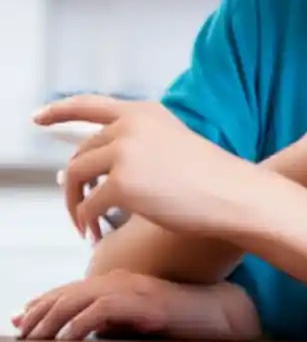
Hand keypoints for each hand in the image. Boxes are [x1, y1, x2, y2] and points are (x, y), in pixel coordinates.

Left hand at [12, 270, 260, 341]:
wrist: (221, 312)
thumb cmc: (183, 317)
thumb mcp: (139, 316)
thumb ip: (113, 318)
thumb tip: (85, 333)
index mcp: (120, 278)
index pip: (72, 288)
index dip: (43, 301)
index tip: (22, 317)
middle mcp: (122, 278)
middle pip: (68, 291)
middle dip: (40, 311)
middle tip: (23, 331)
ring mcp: (134, 288)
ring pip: (79, 298)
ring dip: (52, 319)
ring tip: (37, 336)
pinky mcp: (144, 302)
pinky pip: (103, 309)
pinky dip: (80, 323)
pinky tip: (69, 337)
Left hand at [33, 96, 249, 241]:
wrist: (234, 194)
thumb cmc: (209, 179)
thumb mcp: (170, 146)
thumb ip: (130, 149)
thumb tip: (71, 173)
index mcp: (144, 112)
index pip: (89, 105)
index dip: (58, 110)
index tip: (37, 118)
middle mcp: (130, 126)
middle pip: (80, 154)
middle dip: (75, 184)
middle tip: (80, 208)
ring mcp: (125, 153)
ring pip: (75, 178)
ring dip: (74, 204)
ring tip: (84, 226)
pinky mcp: (122, 183)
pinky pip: (88, 206)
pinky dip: (86, 223)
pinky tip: (95, 236)